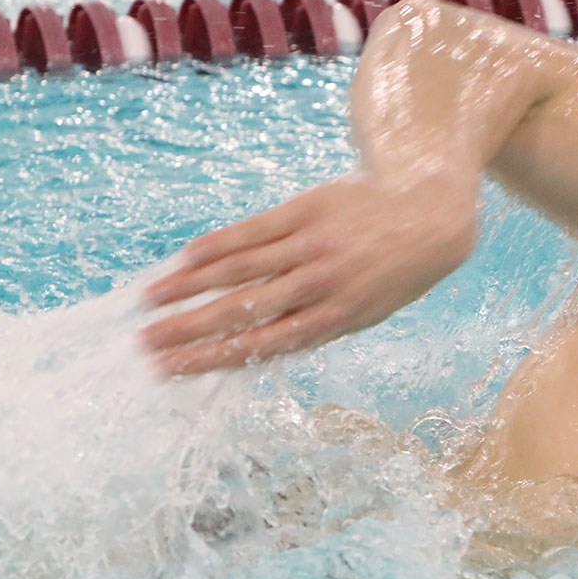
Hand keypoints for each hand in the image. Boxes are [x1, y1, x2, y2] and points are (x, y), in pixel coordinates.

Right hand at [140, 173, 474, 375]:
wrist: (431, 217)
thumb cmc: (390, 275)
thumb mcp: (361, 314)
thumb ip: (310, 327)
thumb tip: (251, 347)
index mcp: (334, 319)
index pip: (259, 344)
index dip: (210, 358)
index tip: (170, 369)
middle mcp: (321, 284)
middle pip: (240, 310)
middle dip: (188, 329)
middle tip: (146, 341)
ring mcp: (313, 245)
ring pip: (238, 268)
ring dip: (189, 286)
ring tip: (151, 299)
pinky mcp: (307, 209)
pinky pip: (252, 230)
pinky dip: (216, 245)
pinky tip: (185, 258)